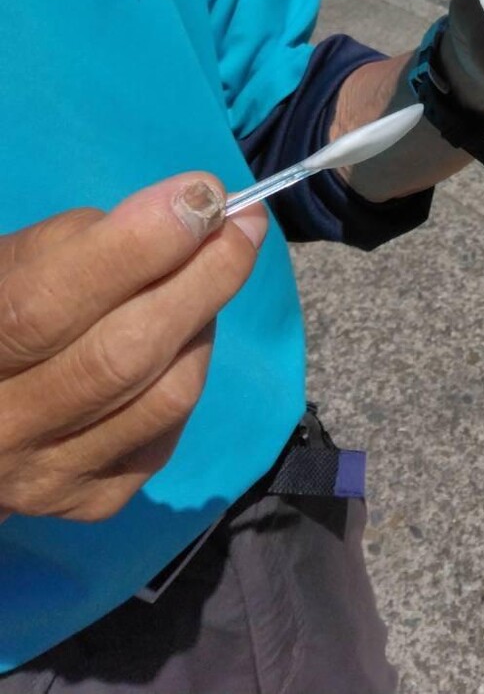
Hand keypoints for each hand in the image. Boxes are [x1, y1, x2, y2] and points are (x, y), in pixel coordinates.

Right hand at [0, 175, 263, 522]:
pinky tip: (180, 339)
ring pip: (166, 396)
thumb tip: (185, 213)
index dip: (135, 247)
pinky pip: (170, 429)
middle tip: (246, 223)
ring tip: (208, 274)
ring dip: (203, 322)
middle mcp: (2, 427)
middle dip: (203, 278)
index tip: (202, 194)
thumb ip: (76, 241)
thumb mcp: (7, 263)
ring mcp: (47, 476)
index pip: (48, 305)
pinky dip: (189, 370)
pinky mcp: (93, 501)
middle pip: (125, 354)